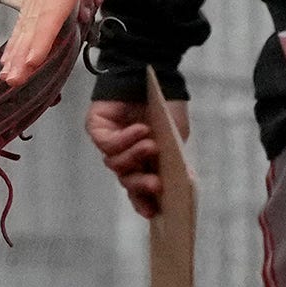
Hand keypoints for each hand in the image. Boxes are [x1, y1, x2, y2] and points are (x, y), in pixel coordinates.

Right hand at [0, 0, 152, 96]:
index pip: (55, 8)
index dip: (42, 37)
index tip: (31, 61)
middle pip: (36, 18)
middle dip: (24, 50)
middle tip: (13, 81)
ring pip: (29, 16)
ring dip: (18, 45)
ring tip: (8, 76)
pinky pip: (30, 9)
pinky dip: (21, 32)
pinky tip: (15, 52)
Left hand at [85, 94, 187, 215]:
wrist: (155, 73)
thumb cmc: (167, 106)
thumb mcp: (177, 137)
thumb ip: (178, 160)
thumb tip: (187, 183)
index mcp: (143, 161)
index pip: (139, 190)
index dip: (144, 203)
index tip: (153, 213)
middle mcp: (125, 155)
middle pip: (126, 181)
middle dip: (140, 185)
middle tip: (156, 184)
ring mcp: (110, 142)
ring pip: (115, 165)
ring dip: (134, 157)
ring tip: (151, 145)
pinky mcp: (98, 128)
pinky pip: (107, 144)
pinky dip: (125, 140)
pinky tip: (141, 130)